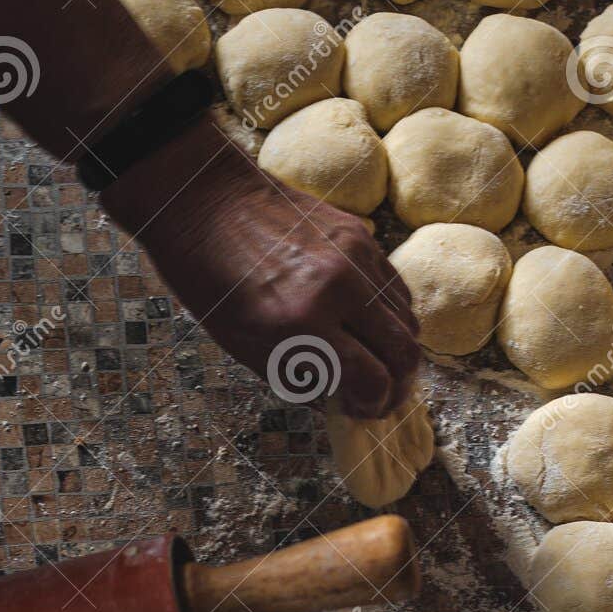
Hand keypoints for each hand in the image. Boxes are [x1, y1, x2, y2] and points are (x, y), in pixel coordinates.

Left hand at [102, 114, 419, 418]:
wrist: (204, 201)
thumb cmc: (212, 281)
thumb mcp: (245, 346)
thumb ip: (301, 375)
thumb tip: (343, 394)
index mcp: (301, 322)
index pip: (373, 380)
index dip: (372, 406)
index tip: (359, 410)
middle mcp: (338, 287)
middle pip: (405, 353)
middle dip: (398, 387)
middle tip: (379, 397)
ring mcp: (355, 255)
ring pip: (407, 320)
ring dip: (396, 350)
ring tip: (372, 359)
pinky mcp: (359, 234)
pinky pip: (395, 288)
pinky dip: (390, 316)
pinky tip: (366, 324)